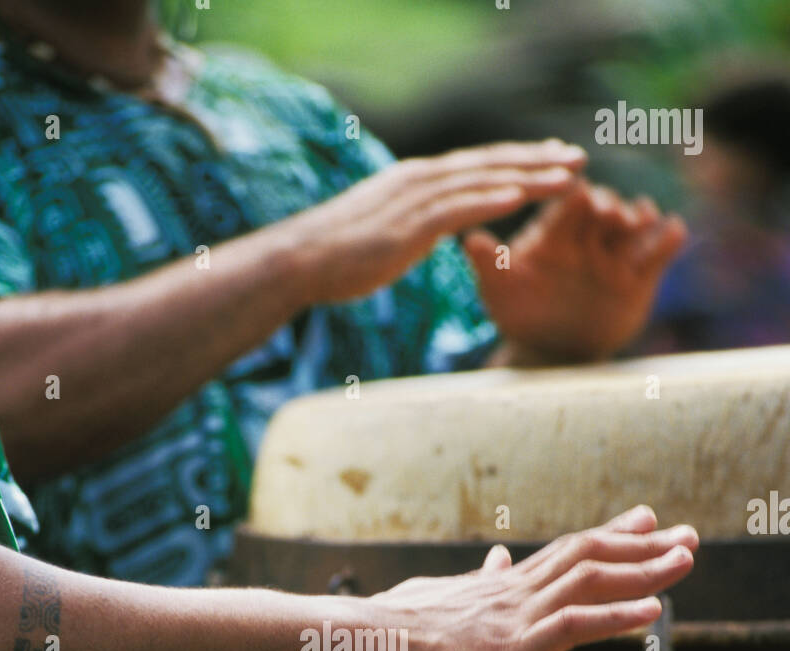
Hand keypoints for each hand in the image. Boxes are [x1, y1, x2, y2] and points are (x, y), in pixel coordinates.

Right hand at [288, 140, 586, 304]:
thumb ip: (411, 225)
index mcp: (416, 182)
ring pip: (483, 182)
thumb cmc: (338, 256)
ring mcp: (414, 199)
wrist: (300, 260)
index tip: (553, 159)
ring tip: (568, 176)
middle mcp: (420, 180)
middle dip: (538, 160)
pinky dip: (492, 200)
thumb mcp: (383, 233)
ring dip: (529, 177)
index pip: (477, 167)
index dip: (518, 161)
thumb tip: (425, 231)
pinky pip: (458, 209)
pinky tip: (522, 196)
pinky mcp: (407, 224)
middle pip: (490, 166)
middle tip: (580, 158)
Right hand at [359, 506, 696, 650]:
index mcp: (498, 586)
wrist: (358, 641)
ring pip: (591, 582)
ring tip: (686, 559)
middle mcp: (513, 592)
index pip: (565, 552)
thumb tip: (498, 559)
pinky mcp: (510, 648)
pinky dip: (617, 617)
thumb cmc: (385, 628)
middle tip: (686, 533)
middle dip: (642, 543)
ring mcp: (514, 616)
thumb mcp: (434, 596)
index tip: (646, 518)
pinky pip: (575, 626)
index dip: (610, 534)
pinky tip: (654, 613)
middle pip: (589, 554)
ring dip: (644, 570)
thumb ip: (473, 582)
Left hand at [465, 181, 687, 361]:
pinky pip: (659, 252)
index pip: (568, 203)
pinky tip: (673, 232)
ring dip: (640, 217)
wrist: (550, 351)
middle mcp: (589, 235)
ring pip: (636, 224)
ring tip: (642, 219)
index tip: (579, 195)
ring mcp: (616, 253)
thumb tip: (468, 239)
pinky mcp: (641, 275)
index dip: (575, 196)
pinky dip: (668, 240)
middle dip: (609, 207)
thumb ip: (490, 265)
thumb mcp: (501, 291)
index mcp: (555, 232)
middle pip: (605, 207)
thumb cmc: (519, 314)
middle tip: (611, 214)